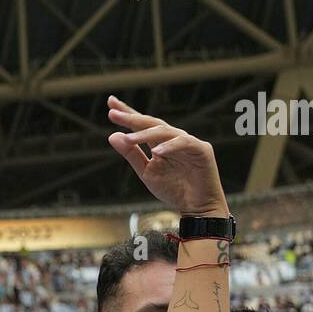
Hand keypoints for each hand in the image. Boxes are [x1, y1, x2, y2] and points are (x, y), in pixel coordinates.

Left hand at [106, 95, 226, 216]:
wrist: (197, 207)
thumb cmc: (174, 189)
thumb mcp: (146, 172)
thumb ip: (131, 154)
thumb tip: (112, 135)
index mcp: (159, 143)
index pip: (142, 125)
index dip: (127, 113)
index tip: (110, 104)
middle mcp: (173, 138)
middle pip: (151, 123)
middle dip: (132, 117)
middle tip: (114, 114)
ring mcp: (188, 142)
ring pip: (165, 131)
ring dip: (145, 134)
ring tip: (129, 139)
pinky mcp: (201, 149)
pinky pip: (184, 143)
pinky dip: (169, 146)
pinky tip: (156, 151)